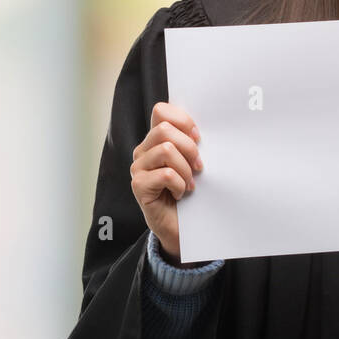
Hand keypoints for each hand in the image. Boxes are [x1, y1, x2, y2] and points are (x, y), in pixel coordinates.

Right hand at [130, 101, 202, 262]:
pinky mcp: (139, 186)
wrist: (183, 228)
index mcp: (155, 139)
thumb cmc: (190, 193)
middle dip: (189, 148)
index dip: (183, 121)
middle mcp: (143, 150)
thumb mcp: (193, 162)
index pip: (161, 111)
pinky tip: (181, 194)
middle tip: (198, 167)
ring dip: (185, 170)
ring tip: (189, 184)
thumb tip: (199, 130)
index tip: (198, 138)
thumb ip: (191, 142)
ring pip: (166, 150)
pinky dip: (180, 185)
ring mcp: (138, 168)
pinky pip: (165, 174)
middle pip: (165, 129)